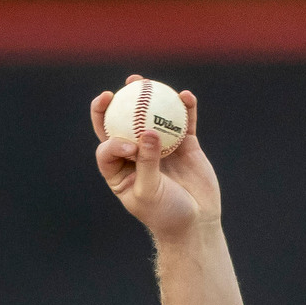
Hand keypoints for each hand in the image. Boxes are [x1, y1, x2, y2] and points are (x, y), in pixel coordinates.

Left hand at [89, 81, 219, 241]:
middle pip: (122, 125)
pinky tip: (185, 96)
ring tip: (144, 81)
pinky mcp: (184, 145)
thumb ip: (147, 163)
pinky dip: (184, 108)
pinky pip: (183, 122)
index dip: (112, 140)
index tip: (130, 146)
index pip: (108, 149)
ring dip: (147, 97)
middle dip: (116, 105)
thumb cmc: (166, 214)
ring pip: (151, 118)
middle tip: (120, 89)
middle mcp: (137, 156)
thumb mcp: (150, 192)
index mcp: (120, 172)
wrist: (197, 223)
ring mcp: (160, 148)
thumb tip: (148, 131)